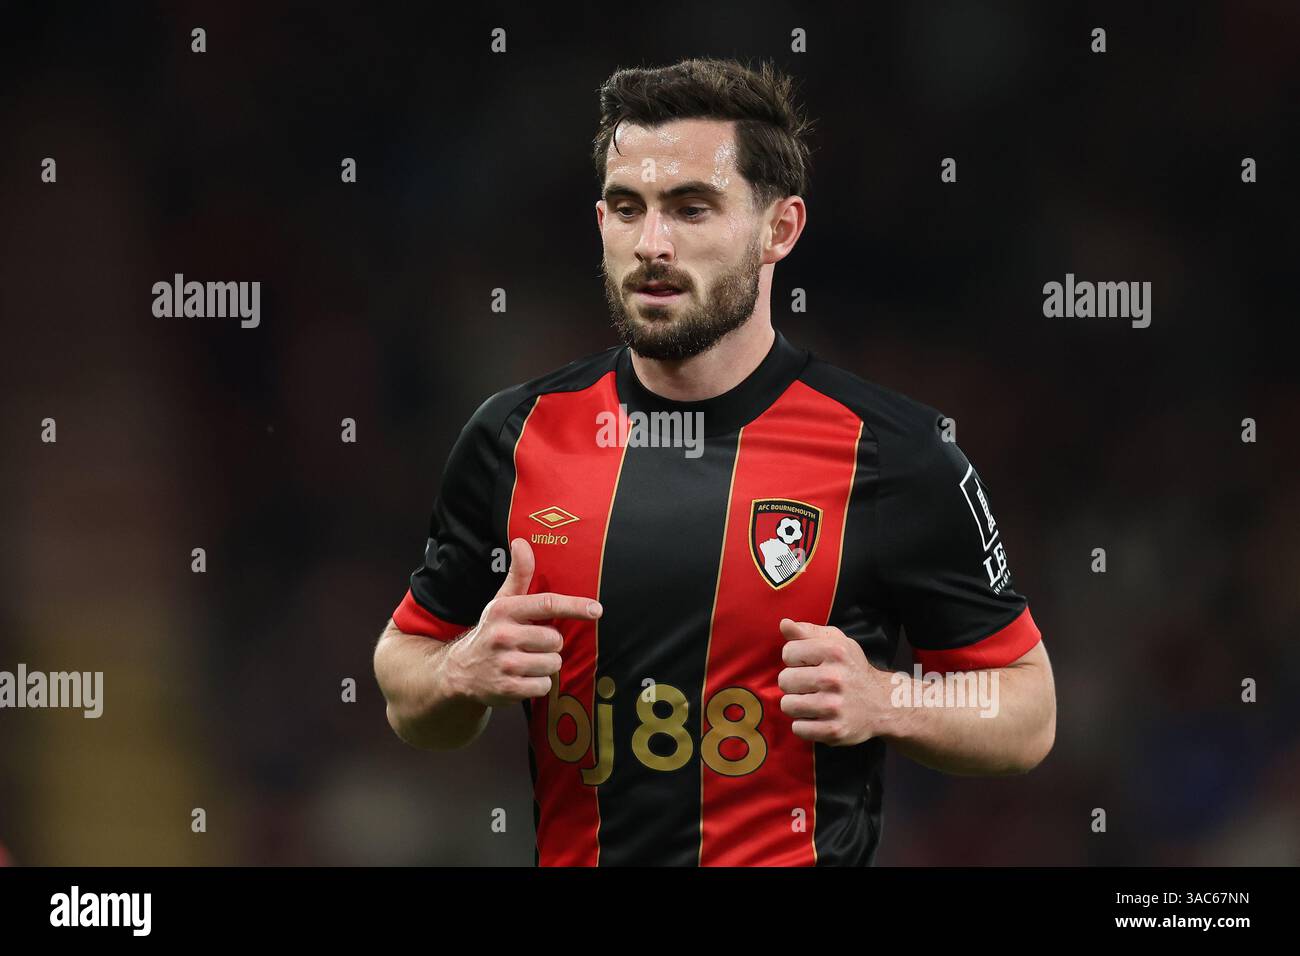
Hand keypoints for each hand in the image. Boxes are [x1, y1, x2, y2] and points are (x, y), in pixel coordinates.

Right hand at [443, 538, 601, 707]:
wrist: (460, 671)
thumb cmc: (491, 631)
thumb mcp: (501, 602)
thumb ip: (518, 574)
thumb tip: (522, 542)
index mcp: (504, 610)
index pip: (547, 604)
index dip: (575, 606)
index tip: (597, 609)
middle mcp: (503, 636)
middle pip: (555, 640)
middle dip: (550, 644)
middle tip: (532, 644)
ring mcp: (504, 664)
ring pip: (552, 664)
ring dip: (546, 665)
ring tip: (526, 661)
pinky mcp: (507, 689)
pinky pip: (544, 685)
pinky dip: (538, 684)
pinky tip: (522, 678)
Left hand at [777, 618, 900, 745]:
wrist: (882, 703)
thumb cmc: (851, 669)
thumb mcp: (836, 642)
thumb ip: (807, 632)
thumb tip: (784, 624)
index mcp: (835, 651)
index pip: (788, 653)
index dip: (795, 659)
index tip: (809, 664)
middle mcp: (834, 678)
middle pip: (784, 680)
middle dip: (794, 683)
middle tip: (811, 685)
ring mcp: (834, 706)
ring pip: (787, 705)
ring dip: (796, 704)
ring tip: (813, 701)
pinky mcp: (835, 730)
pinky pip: (798, 728)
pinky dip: (804, 724)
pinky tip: (818, 717)